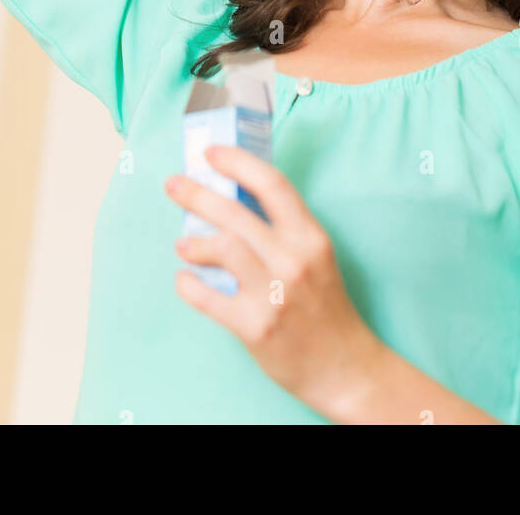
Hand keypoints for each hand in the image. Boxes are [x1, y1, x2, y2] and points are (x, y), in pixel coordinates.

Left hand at [165, 145, 384, 419]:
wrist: (344, 366)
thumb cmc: (326, 306)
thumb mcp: (316, 256)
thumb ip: (283, 230)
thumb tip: (233, 200)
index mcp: (310, 237)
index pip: (272, 184)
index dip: (237, 162)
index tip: (211, 153)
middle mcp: (293, 260)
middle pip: (235, 213)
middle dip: (197, 193)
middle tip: (174, 185)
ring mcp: (274, 294)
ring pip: (223, 248)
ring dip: (194, 242)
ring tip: (182, 243)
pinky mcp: (255, 328)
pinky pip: (209, 298)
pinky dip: (189, 286)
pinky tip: (184, 280)